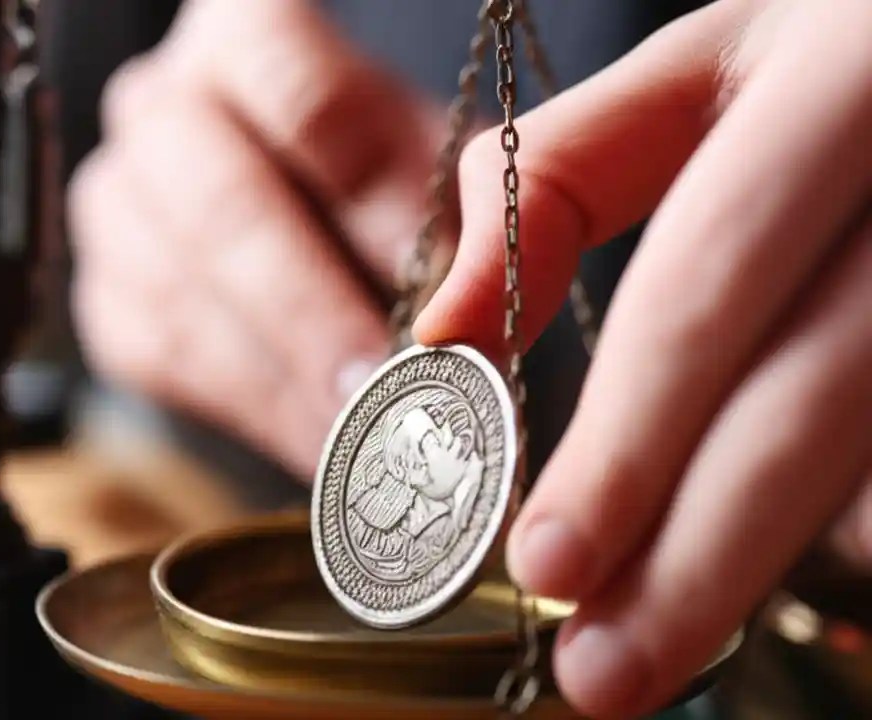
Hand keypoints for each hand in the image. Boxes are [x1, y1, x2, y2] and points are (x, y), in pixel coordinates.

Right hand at [68, 0, 451, 477]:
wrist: (294, 204)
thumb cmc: (375, 177)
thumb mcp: (428, 166)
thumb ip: (445, 218)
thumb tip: (459, 318)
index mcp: (244, 35)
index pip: (304, 100)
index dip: (378, 204)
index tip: (439, 292)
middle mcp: (158, 106)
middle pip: (224, 206)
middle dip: (316, 311)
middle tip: (391, 388)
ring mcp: (115, 202)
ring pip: (183, 296)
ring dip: (286, 378)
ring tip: (368, 436)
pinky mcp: (104, 294)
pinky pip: (163, 359)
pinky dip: (250, 408)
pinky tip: (318, 439)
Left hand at [414, 0, 871, 715]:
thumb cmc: (814, 62)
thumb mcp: (695, 74)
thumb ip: (559, 184)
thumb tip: (443, 332)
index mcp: (840, 87)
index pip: (707, 289)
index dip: (628, 441)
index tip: (546, 563)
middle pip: (812, 404)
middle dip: (699, 557)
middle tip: (602, 673)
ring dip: (770, 565)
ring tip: (664, 650)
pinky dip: (849, 525)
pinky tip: (776, 575)